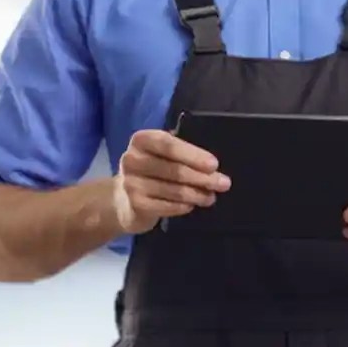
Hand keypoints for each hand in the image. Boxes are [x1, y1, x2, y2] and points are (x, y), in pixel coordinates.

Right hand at [113, 129, 230, 234]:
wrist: (123, 199)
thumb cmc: (151, 170)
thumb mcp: (160, 154)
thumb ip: (181, 153)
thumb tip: (211, 166)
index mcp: (141, 140)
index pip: (168, 145)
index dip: (192, 155)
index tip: (214, 165)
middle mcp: (132, 160)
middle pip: (174, 170)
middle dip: (202, 178)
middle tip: (223, 183)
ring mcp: (132, 183)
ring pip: (174, 190)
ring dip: (197, 194)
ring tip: (211, 197)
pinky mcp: (136, 204)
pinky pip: (168, 206)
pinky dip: (184, 206)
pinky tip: (192, 205)